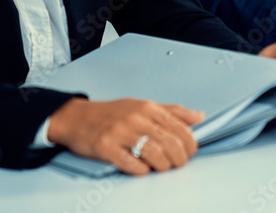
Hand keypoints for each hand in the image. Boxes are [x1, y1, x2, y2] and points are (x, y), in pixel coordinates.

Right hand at [47, 98, 202, 175]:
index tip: (190, 151)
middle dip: (180, 157)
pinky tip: (143, 169)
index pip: (178, 126)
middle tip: (179, 163)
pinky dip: (142, 170)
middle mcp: (135, 118)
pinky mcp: (105, 148)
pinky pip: (130, 164)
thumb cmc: (112, 113)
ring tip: (163, 167)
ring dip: (163, 165)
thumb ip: (171, 112)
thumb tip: (198, 117)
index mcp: (147, 107)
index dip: (189, 142)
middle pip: (169, 141)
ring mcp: (119, 133)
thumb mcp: (142, 106)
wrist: (76, 118)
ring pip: (154, 153)